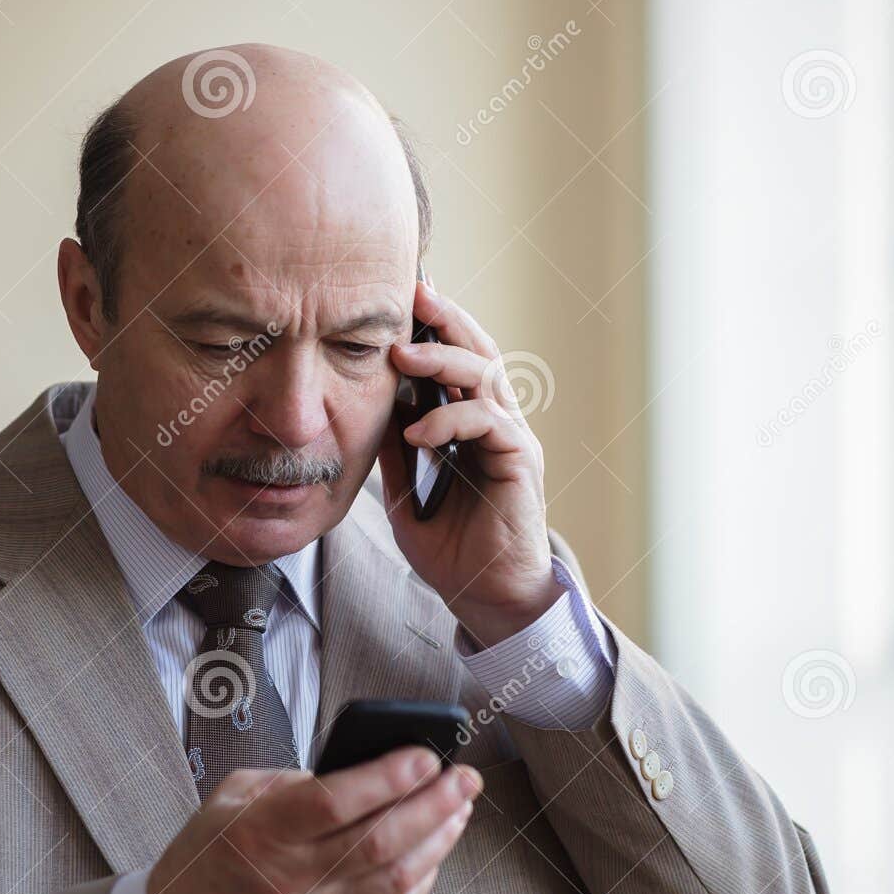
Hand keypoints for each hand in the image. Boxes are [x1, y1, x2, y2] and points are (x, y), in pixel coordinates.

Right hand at [145, 748, 482, 893]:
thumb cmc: (206, 858)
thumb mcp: (231, 797)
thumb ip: (292, 782)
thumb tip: (359, 770)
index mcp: (259, 831)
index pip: (335, 801)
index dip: (388, 776)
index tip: (425, 755)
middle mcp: (288, 878)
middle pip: (380, 839)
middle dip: (434, 803)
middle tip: (464, 777)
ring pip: (396, 877)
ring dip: (438, 839)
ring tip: (459, 807)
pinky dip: (421, 880)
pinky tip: (435, 852)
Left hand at [378, 280, 559, 646]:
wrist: (487, 600)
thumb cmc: (454, 553)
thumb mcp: (406, 496)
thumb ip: (396, 454)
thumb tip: (373, 411)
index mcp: (475, 427)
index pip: (458, 363)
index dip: (435, 330)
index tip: (403, 302)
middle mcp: (499, 424)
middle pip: (479, 353)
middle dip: (447, 320)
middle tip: (415, 293)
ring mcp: (513, 440)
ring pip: (486, 376)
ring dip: (443, 360)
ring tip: (403, 355)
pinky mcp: (520, 463)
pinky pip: (487, 423)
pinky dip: (450, 420)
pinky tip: (416, 431)